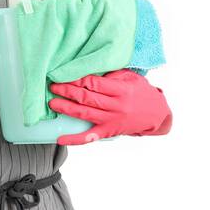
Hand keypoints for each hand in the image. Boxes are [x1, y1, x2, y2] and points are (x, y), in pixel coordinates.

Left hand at [49, 69, 172, 145]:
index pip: (95, 83)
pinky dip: (74, 139)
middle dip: (68, 91)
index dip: (77, 78)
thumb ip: (113, 74)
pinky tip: (60, 139)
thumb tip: (91, 69)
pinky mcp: (109, 132)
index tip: (64, 74)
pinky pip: (89, 137)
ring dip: (67, 109)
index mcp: (121, 89)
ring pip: (85, 114)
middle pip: (87, 98)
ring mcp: (112, 120)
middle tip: (53, 86)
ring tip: (52, 103)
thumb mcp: (132, 77)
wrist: (156, 114)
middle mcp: (116, 105)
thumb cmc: (142, 92)